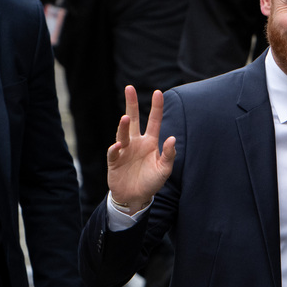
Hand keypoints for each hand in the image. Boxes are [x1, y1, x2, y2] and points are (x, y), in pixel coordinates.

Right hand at [108, 86, 175, 209]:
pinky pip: (114, 152)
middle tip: (130, 88)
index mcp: (150, 142)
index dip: (156, 107)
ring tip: (126, 118)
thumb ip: (169, 155)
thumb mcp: (164, 170)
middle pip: (134, 119)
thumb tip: (172, 138)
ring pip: (123, 134)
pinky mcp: (114, 161)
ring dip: (124, 126)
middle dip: (132, 104)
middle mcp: (136, 142)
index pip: (154, 121)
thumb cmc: (151, 182)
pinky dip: (115, 148)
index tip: (158, 92)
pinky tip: (119, 146)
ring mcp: (124, 150)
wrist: (135, 198)